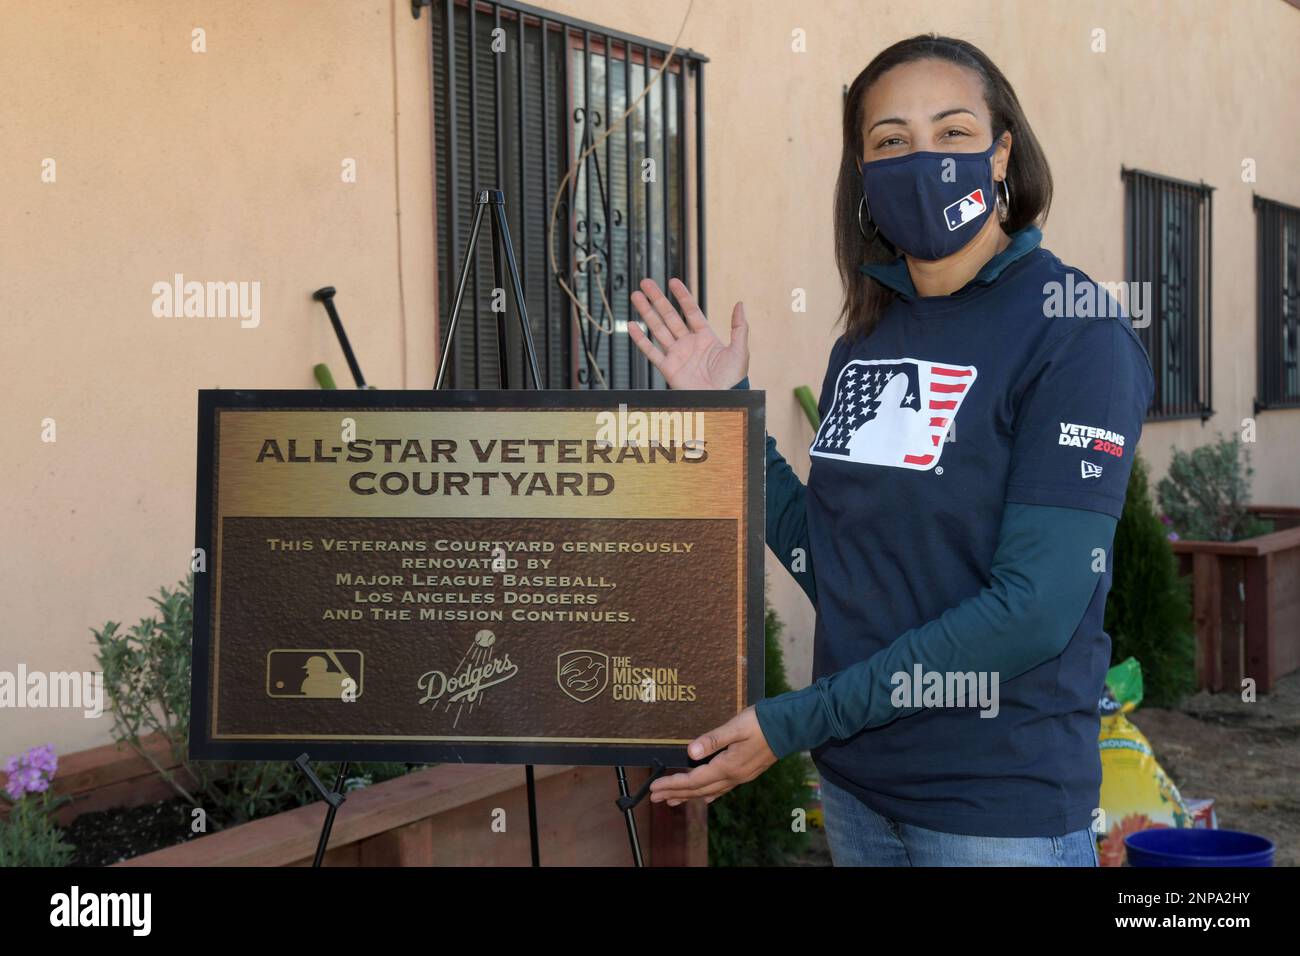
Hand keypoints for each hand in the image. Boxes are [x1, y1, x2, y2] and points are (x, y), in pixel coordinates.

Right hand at [628, 277, 748, 389]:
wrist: (721, 401)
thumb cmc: (733, 380)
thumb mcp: (740, 351)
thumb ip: (739, 327)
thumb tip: (740, 303)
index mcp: (705, 337)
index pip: (691, 311)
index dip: (682, 296)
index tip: (673, 281)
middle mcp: (688, 344)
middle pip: (669, 316)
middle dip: (657, 299)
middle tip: (646, 283)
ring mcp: (677, 355)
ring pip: (658, 329)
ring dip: (646, 312)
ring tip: (636, 296)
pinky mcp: (668, 368)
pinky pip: (651, 352)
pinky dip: (640, 339)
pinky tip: (632, 326)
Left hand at [648, 706, 776, 805]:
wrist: (789, 726)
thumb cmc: (762, 722)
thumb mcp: (735, 726)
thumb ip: (713, 740)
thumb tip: (691, 752)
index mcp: (728, 766)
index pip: (694, 780)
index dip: (673, 783)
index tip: (656, 787)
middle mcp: (734, 776)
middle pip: (699, 790)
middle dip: (676, 793)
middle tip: (655, 797)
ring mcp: (741, 776)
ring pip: (709, 791)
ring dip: (689, 796)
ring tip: (672, 801)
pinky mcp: (746, 772)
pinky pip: (722, 789)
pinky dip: (709, 794)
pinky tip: (705, 797)